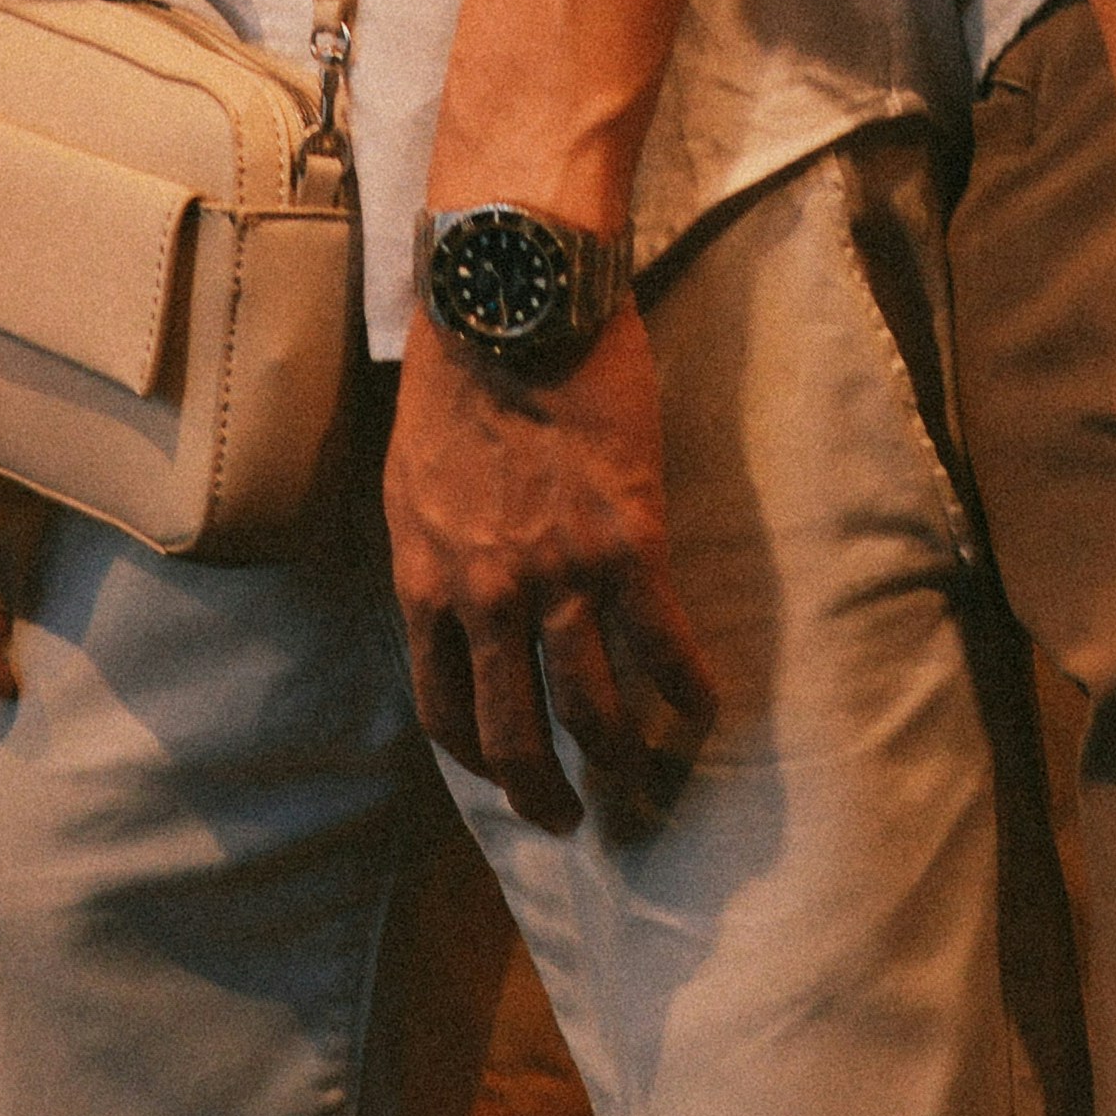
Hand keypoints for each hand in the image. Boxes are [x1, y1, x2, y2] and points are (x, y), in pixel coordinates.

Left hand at [391, 284, 717, 836]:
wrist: (513, 296)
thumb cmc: (461, 372)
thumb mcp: (412, 480)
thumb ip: (436, 552)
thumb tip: (458, 595)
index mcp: (425, 581)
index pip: (443, 709)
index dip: (479, 760)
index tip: (507, 776)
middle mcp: (484, 598)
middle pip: (513, 735)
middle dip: (546, 795)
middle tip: (575, 819)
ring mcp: (558, 576)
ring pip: (590, 711)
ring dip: (620, 763)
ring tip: (643, 782)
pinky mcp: (628, 545)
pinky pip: (664, 649)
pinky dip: (688, 692)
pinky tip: (703, 711)